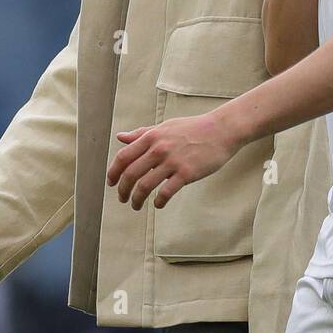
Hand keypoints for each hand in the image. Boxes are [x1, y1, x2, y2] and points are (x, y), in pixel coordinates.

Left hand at [107, 111, 241, 209]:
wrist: (221, 130)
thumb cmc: (192, 128)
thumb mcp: (164, 127)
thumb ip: (142, 133)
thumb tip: (121, 137)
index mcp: (151, 137)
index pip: (123, 157)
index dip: (113, 172)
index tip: (111, 183)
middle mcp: (159, 149)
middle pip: (130, 174)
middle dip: (122, 190)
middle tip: (122, 199)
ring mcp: (172, 161)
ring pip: (145, 186)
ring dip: (136, 200)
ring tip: (136, 206)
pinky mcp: (186, 173)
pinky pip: (166, 192)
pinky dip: (158, 202)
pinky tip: (158, 204)